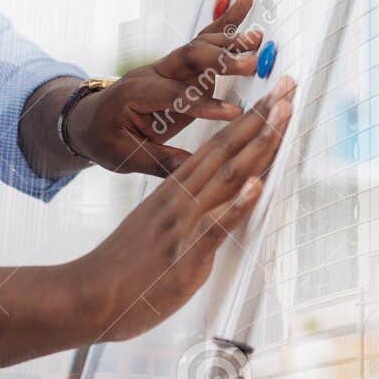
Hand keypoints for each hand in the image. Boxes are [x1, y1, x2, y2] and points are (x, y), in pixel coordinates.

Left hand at [66, 0, 270, 176]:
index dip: (202, 103)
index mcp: (134, 94)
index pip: (173, 95)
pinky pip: (201, 40)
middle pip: (187, 58)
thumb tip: (193, 174)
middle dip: (221, 59)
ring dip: (229, 37)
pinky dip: (223, 21)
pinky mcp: (178, 67)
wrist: (88, 120)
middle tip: (253, 63)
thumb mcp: (124, 156)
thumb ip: (159, 162)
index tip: (233, 113)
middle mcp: (152, 73)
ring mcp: (166, 66)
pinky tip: (241, 1)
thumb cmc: (104, 139)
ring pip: (198, 44)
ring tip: (258, 35)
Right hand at [70, 76, 296, 343]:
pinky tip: (256, 185)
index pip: (219, 144)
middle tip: (288, 86)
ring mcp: (183, 221)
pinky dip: (237, 203)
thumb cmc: (126, 265)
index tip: (274, 95)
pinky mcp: (184, 252)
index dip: (250, 118)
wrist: (91, 292)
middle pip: (227, 148)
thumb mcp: (159, 223)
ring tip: (282, 116)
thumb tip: (219, 202)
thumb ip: (189, 208)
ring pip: (226, 175)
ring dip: (258, 144)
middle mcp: (182, 196)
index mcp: (176, 187)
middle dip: (261, 117)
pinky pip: (214, 224)